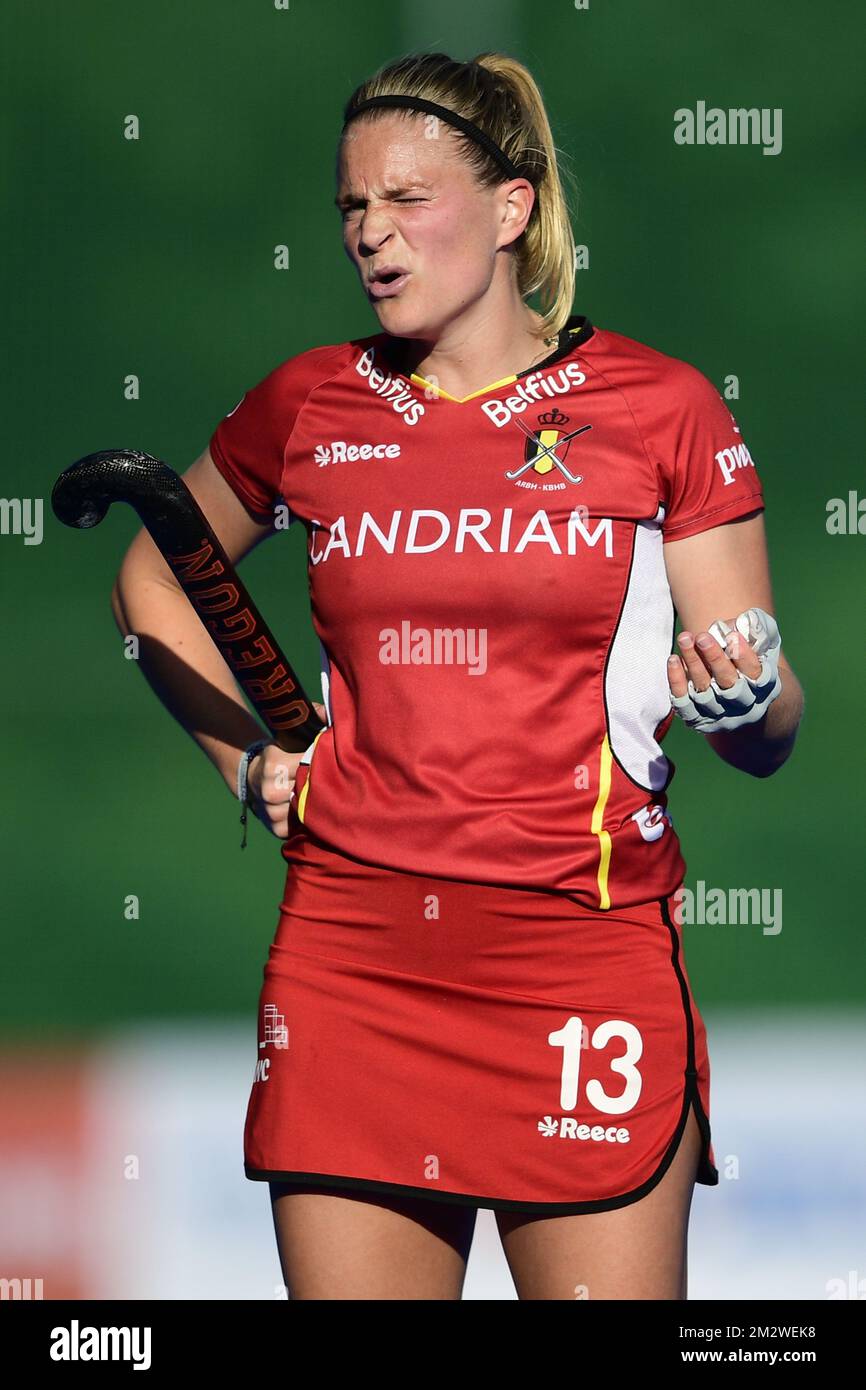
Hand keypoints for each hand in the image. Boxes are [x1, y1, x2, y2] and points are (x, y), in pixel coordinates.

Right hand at [246, 702, 326, 838]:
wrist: (252, 775)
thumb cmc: (280, 754)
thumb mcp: (289, 735)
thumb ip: (312, 718)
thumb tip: (328, 711)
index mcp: (274, 764)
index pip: (309, 766)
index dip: (320, 764)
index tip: (327, 762)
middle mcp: (269, 789)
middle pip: (309, 790)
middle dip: (319, 785)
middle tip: (327, 781)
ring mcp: (269, 810)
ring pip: (304, 811)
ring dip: (312, 805)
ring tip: (316, 797)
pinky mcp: (274, 828)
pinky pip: (297, 828)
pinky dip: (304, 822)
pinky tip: (307, 812)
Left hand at [667, 607, 782, 733]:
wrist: (746, 707)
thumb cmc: (753, 667)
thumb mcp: (766, 648)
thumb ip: (757, 633)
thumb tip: (735, 623)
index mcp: (763, 687)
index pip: (755, 673)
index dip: (744, 656)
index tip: (732, 635)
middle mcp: (742, 704)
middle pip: (728, 683)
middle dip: (715, 658)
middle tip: (702, 637)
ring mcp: (719, 713)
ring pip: (704, 692)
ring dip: (693, 664)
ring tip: (685, 639)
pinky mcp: (697, 718)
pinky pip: (684, 703)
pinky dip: (676, 682)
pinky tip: (673, 659)